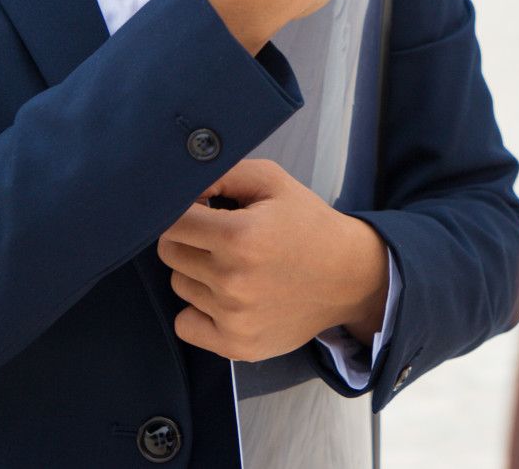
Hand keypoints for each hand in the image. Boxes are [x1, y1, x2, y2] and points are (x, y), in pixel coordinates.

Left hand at [157, 159, 389, 362]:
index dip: (184, 211)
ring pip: (179, 285)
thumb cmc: (306, 223)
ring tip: (235, 267)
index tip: (204, 211)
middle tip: (220, 238)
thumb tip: (179, 187)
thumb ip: (221, 173)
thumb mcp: (272, 181)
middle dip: (189, 239)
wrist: (348, 277)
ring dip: (197, 273)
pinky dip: (197, 312)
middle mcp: (233, 280)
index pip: (172, 221)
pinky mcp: (237, 345)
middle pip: (170, 253)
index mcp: (240, 236)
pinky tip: (226, 299)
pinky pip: (184, 325)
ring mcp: (234, 317)